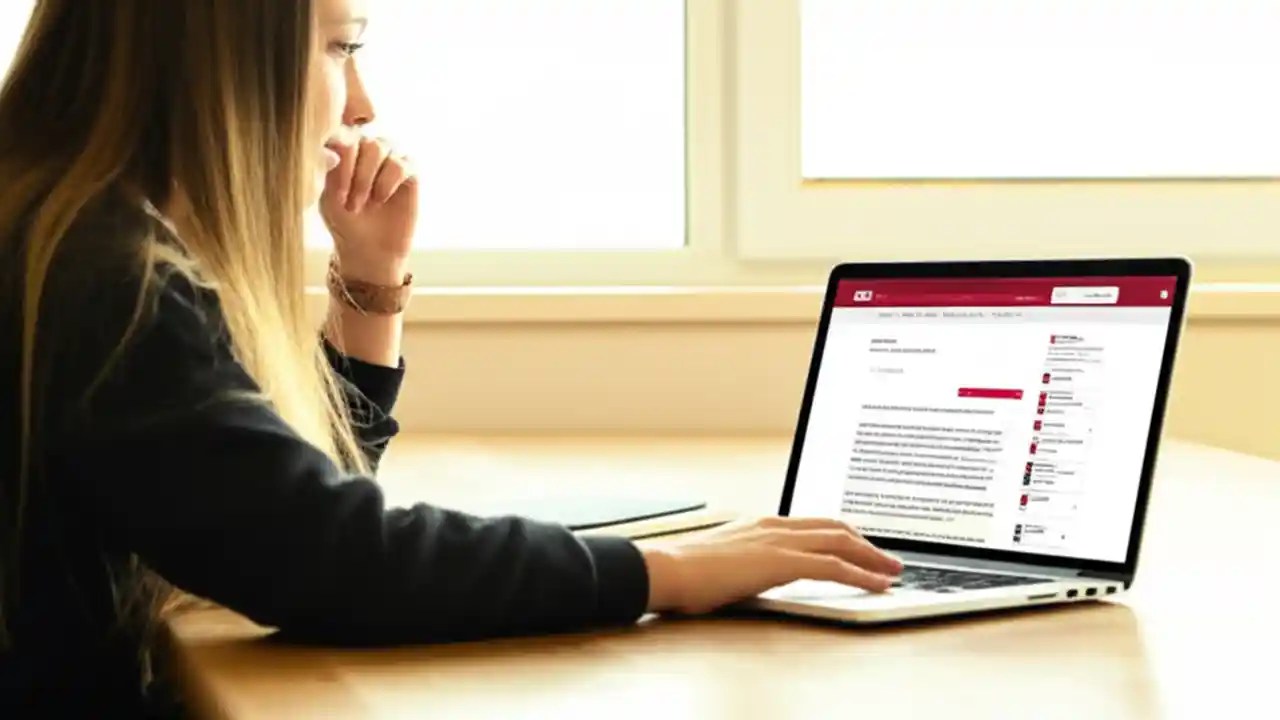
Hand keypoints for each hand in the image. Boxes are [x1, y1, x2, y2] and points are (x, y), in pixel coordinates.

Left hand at [321, 126, 417, 283]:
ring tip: (364, 203)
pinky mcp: (410, 172)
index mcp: (344, 149)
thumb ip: (329, 170)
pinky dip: (389, 181)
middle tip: (351, 203)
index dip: (340, 159)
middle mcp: (367, 148)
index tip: (337, 193)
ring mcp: (390, 158)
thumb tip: (337, 148)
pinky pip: (402, 163)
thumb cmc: (344, 222)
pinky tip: (381, 199)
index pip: (342, 135)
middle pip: (363, 139)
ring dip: (369, 177)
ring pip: (382, 146)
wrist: (369, 249)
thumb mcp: (328, 197)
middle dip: (356, 173)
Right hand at [638, 516, 902, 614]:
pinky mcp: (779, 561)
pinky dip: (860, 574)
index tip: (862, 546)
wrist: (665, 569)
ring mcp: (778, 540)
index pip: (814, 524)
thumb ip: (748, 562)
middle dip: (866, 543)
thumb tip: (760, 574)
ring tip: (893, 570)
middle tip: (889, 558)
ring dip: (872, 557)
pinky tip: (877, 584)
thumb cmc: (684, 571)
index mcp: (761, 524)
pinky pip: (832, 566)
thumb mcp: (725, 561)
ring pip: (840, 542)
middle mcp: (774, 526)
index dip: (844, 535)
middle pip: (834, 528)